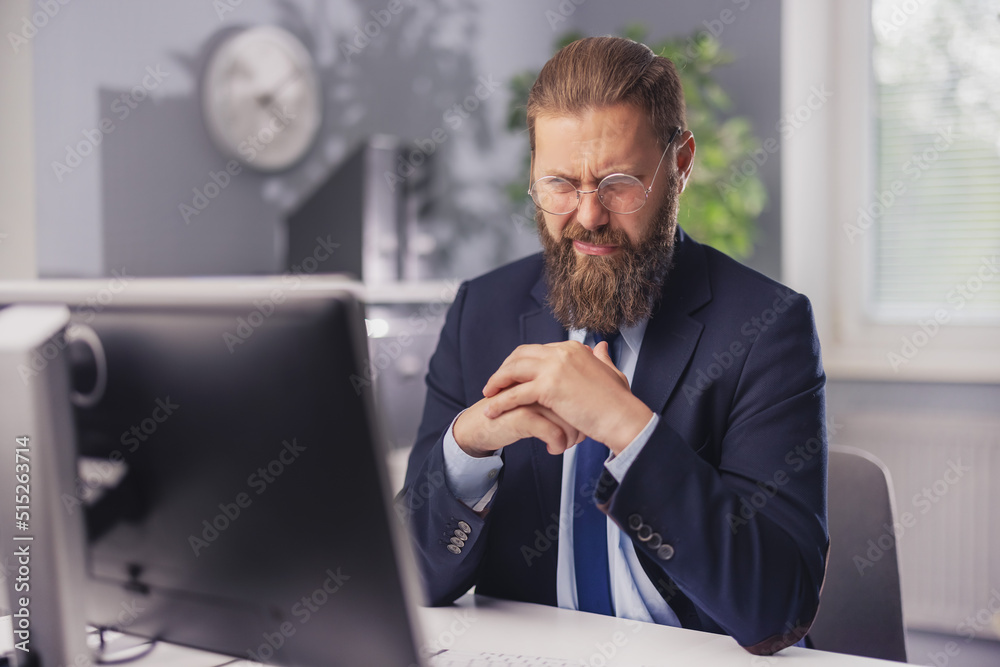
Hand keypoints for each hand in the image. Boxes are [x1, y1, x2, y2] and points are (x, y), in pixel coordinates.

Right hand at [453, 394, 583, 456]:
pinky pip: (554, 432)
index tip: (581, 427)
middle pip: (576, 404)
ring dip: (571, 438)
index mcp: (545, 373)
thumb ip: (558, 394)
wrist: (479, 426)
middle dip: (580, 426)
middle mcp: (540, 382)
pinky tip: (553, 449)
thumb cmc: (510, 412)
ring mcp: (532, 397)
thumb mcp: (537, 399)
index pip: (578, 391)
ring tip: (565, 445)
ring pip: (568, 419)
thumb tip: (585, 401)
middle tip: (577, 439)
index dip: (582, 412)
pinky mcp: (523, 415)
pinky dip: (559, 444)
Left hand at [480, 341, 652, 454]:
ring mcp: (554, 367)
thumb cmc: (619, 402)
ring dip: (496, 382)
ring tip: (487, 396)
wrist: (624, 418)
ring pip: (513, 370)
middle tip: (493, 385)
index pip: (536, 350)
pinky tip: (492, 411)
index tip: (510, 377)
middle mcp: (561, 352)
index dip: (519, 363)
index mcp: (573, 348)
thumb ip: (602, 358)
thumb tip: (600, 346)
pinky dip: (500, 402)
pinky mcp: (549, 387)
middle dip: (504, 369)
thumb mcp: (611, 372)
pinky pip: (516, 393)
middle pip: (520, 355)